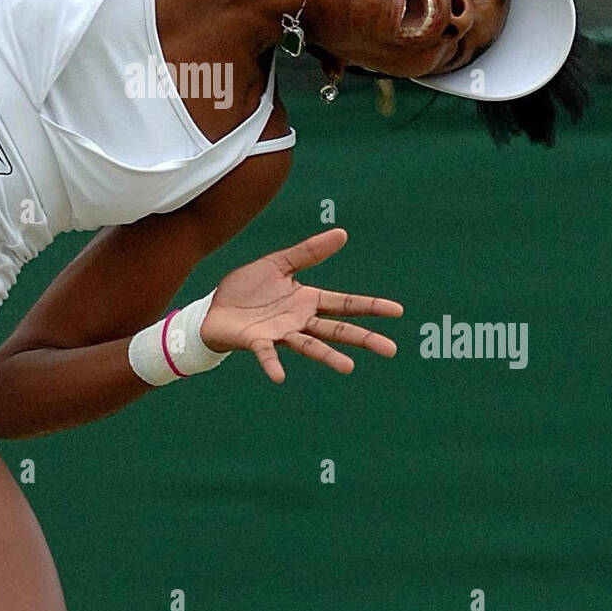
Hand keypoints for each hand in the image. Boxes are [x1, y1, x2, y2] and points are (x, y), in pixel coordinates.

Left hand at [200, 227, 402, 382]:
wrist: (214, 308)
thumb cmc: (247, 289)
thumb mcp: (279, 263)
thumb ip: (308, 252)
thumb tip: (342, 233)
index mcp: (307, 300)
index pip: (345, 304)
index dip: (371, 306)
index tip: (398, 310)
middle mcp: (299, 321)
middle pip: (337, 330)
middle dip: (364, 339)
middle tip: (391, 350)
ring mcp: (279, 333)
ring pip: (310, 345)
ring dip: (329, 356)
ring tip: (348, 368)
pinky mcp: (256, 342)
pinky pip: (267, 354)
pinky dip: (273, 365)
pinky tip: (280, 377)